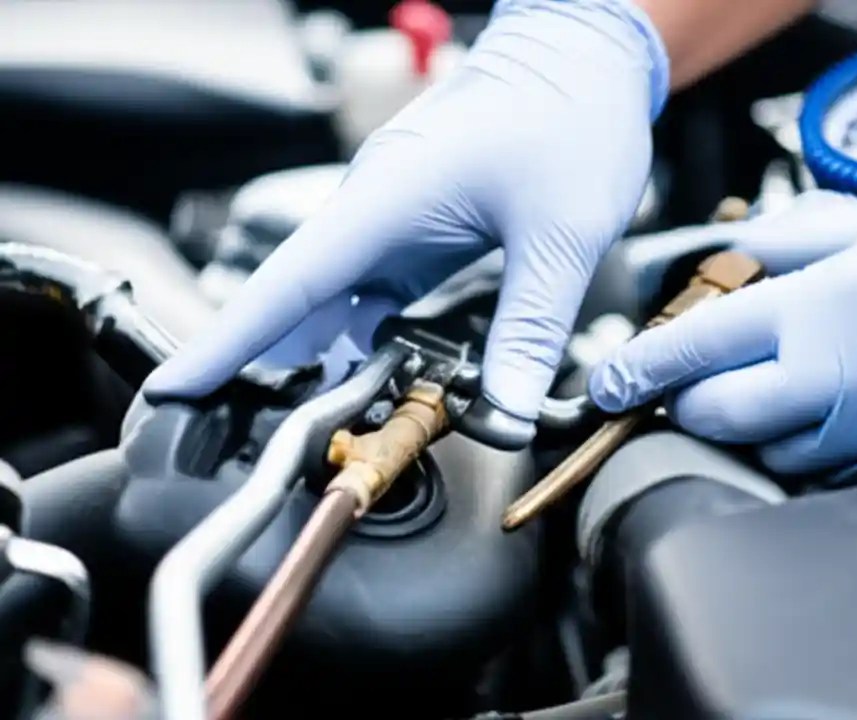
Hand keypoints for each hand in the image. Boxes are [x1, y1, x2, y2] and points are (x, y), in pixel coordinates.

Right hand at [144, 0, 668, 432]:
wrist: (587, 50)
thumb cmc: (570, 111)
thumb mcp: (563, 234)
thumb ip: (529, 329)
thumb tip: (506, 414)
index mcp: (386, 202)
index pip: (285, 285)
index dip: (228, 345)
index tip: (177, 389)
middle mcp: (375, 209)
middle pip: (298, 300)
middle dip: (268, 368)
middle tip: (255, 441)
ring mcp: (394, 215)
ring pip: (337, 297)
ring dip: (326, 356)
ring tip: (325, 424)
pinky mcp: (421, 222)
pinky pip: (376, 288)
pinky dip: (371, 334)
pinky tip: (384, 372)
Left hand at [590, 148, 856, 480]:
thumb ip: (783, 245)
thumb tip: (721, 269)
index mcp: (829, 302)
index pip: (703, 348)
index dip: (642, 370)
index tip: (607, 386)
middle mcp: (853, 371)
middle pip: (725, 420)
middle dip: (691, 409)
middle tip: (691, 388)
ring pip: (781, 458)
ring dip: (758, 434)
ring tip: (779, 390)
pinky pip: (843, 474)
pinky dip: (818, 452)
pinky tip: (833, 413)